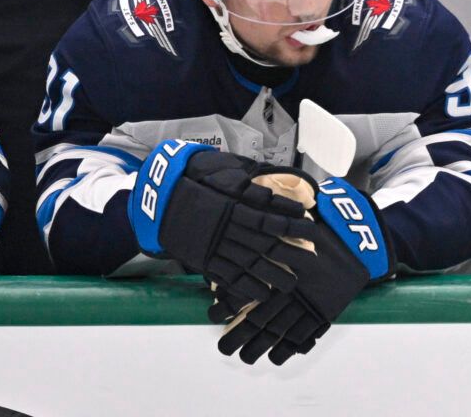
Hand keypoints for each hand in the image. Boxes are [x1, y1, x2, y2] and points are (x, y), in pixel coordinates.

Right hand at [128, 142, 317, 303]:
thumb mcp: (222, 176)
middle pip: (263, 243)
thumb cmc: (194, 184)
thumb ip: (247, 185)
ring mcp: (214, 246)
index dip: (291, 222)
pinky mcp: (203, 260)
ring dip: (272, 275)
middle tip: (311, 260)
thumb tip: (272, 191)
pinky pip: (226, 277)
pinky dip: (245, 287)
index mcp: (232, 205)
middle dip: (289, 253)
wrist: (159, 201)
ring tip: (292, 284)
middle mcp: (226, 228)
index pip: (268, 216)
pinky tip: (263, 294)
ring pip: (248, 264)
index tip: (310, 227)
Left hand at [212, 176, 388, 365]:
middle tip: (222, 349)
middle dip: (241, 335)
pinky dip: (288, 349)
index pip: (257, 286)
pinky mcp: (326, 313)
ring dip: (260, 347)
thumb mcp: (310, 222)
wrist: (368, 248)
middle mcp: (301, 287)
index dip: (233, 302)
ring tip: (241, 357)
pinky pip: (305, 336)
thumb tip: (255, 199)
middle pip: (265, 317)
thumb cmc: (335, 234)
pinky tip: (273, 358)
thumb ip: (284, 221)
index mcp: (293, 264)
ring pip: (281, 331)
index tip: (214, 313)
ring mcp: (314, 303)